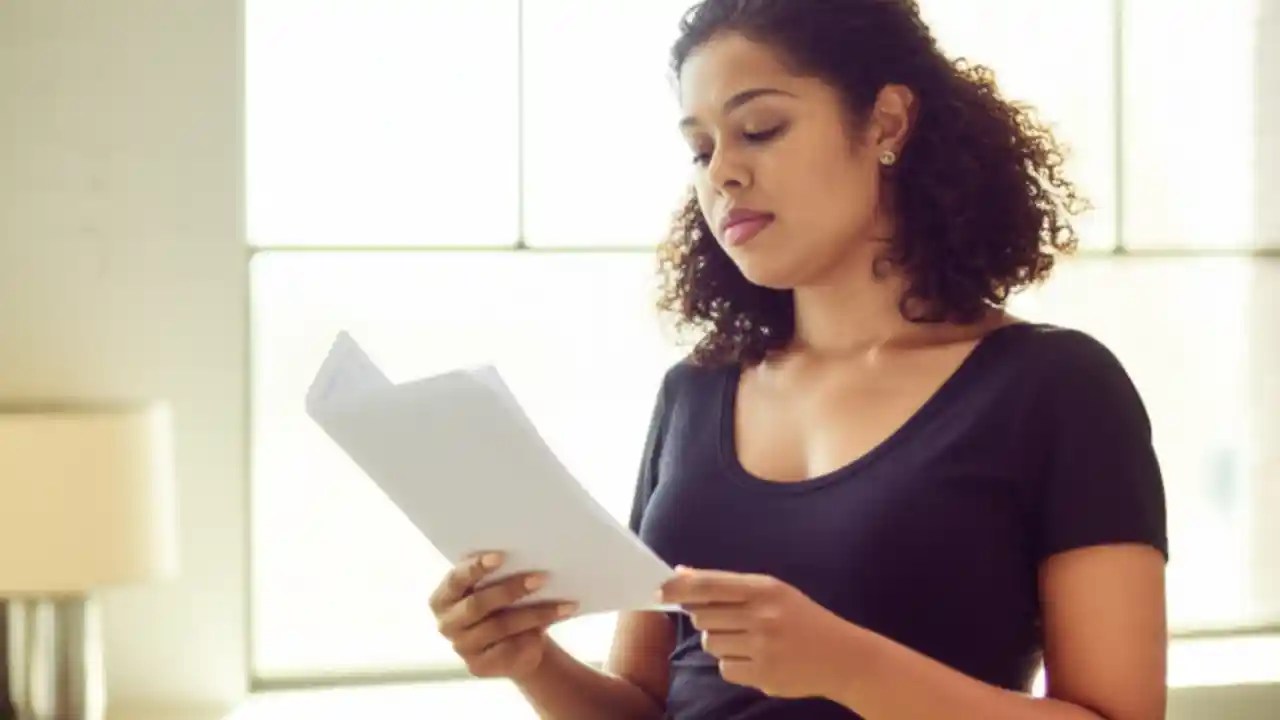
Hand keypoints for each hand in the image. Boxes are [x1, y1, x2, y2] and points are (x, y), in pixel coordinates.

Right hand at [429, 552, 578, 680]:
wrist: (516, 642)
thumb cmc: (505, 603)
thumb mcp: (497, 585)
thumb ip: (500, 573)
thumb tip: (529, 557)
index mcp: (443, 597)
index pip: (456, 579)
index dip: (476, 567)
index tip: (501, 556)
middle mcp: (447, 623)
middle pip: (478, 604)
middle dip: (510, 589)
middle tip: (541, 578)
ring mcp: (462, 647)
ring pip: (500, 626)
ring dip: (535, 614)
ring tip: (563, 605)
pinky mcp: (479, 666)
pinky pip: (508, 650)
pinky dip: (533, 637)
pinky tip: (552, 627)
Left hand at [658, 566, 854, 699]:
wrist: (842, 656)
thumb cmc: (801, 619)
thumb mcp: (772, 592)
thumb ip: (728, 585)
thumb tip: (681, 574)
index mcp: (764, 588)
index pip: (709, 585)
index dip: (678, 588)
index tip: (658, 591)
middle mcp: (762, 615)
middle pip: (703, 616)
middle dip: (706, 619)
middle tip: (730, 621)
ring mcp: (762, 647)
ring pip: (711, 644)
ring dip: (721, 643)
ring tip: (749, 641)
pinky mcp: (762, 675)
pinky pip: (725, 668)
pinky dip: (734, 665)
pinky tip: (757, 659)